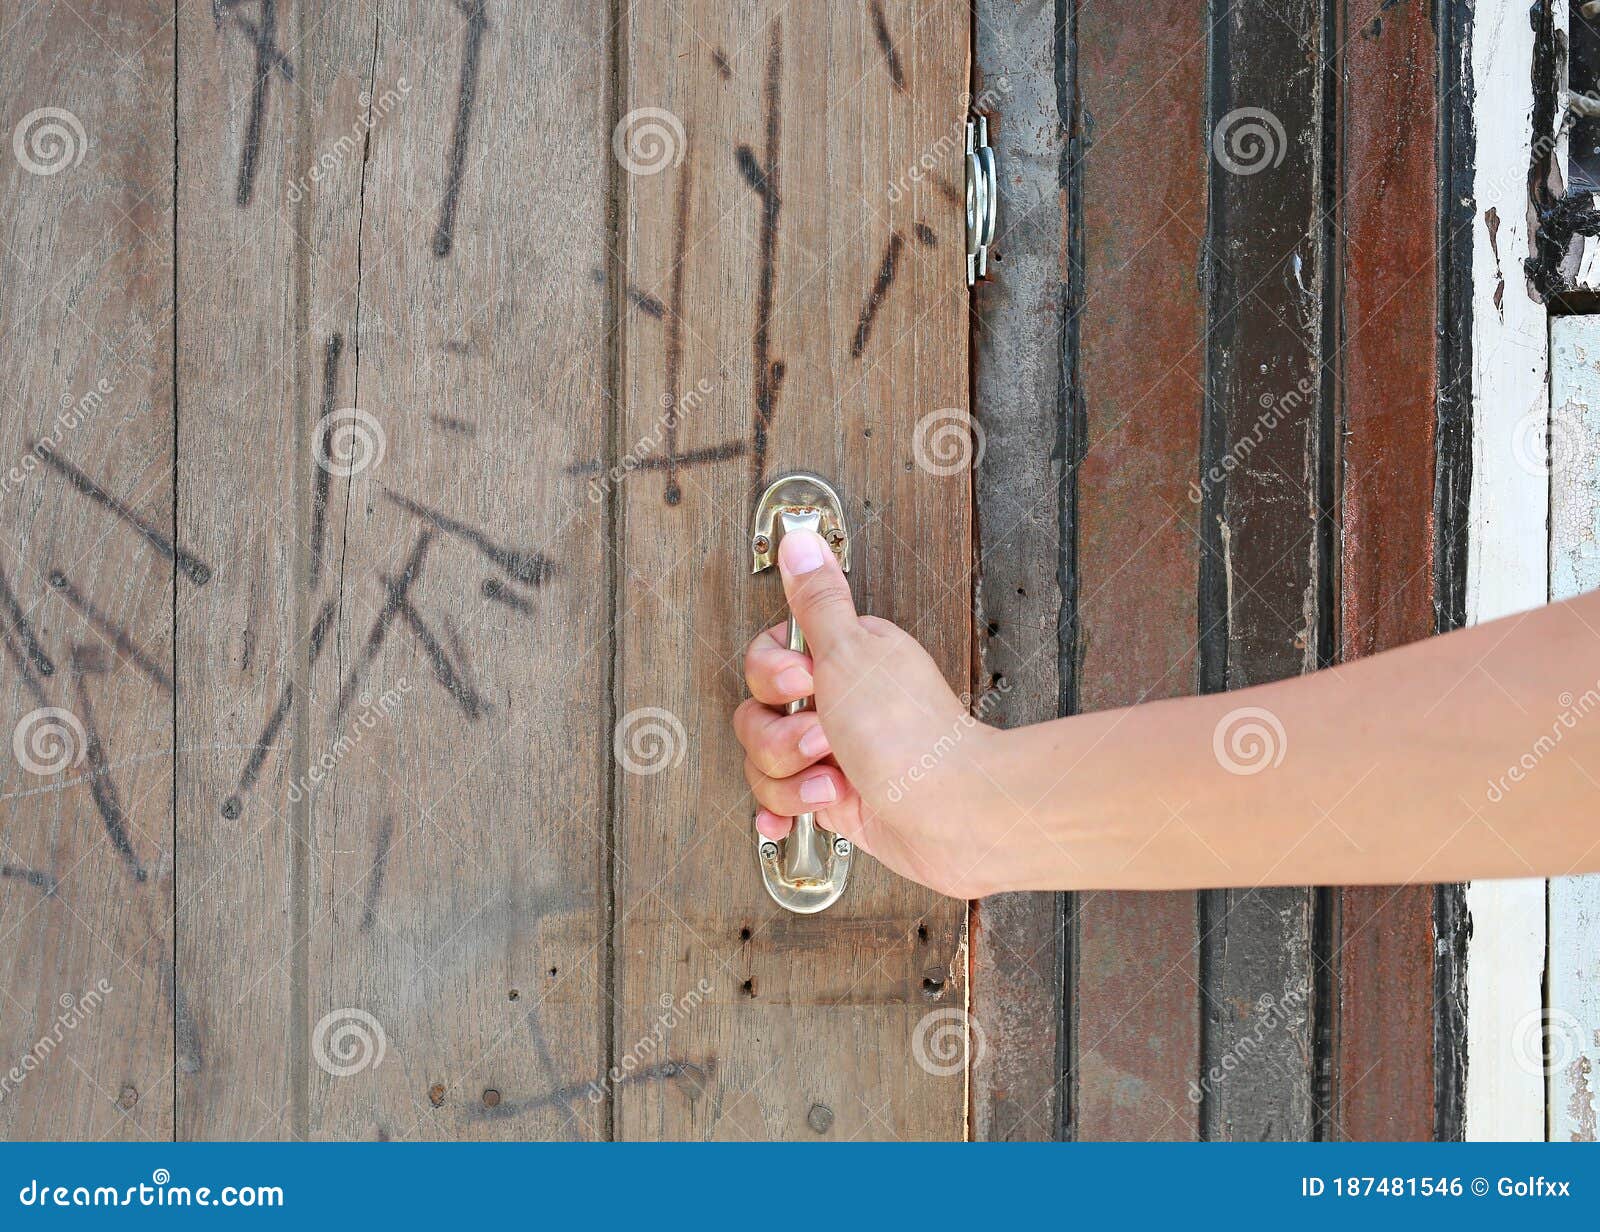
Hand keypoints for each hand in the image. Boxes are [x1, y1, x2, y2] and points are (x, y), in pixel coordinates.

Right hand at [734, 528, 1016, 898]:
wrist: (949, 815)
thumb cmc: (911, 737)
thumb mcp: (851, 651)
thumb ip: (817, 598)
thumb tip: (803, 542)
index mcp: (844, 659)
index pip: (766, 659)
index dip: (771, 677)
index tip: (801, 683)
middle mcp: (837, 704)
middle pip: (758, 716)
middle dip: (779, 738)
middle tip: (823, 737)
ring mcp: (834, 754)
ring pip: (765, 763)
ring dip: (790, 780)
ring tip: (835, 780)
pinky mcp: (836, 798)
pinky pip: (784, 803)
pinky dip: (785, 811)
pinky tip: (791, 817)